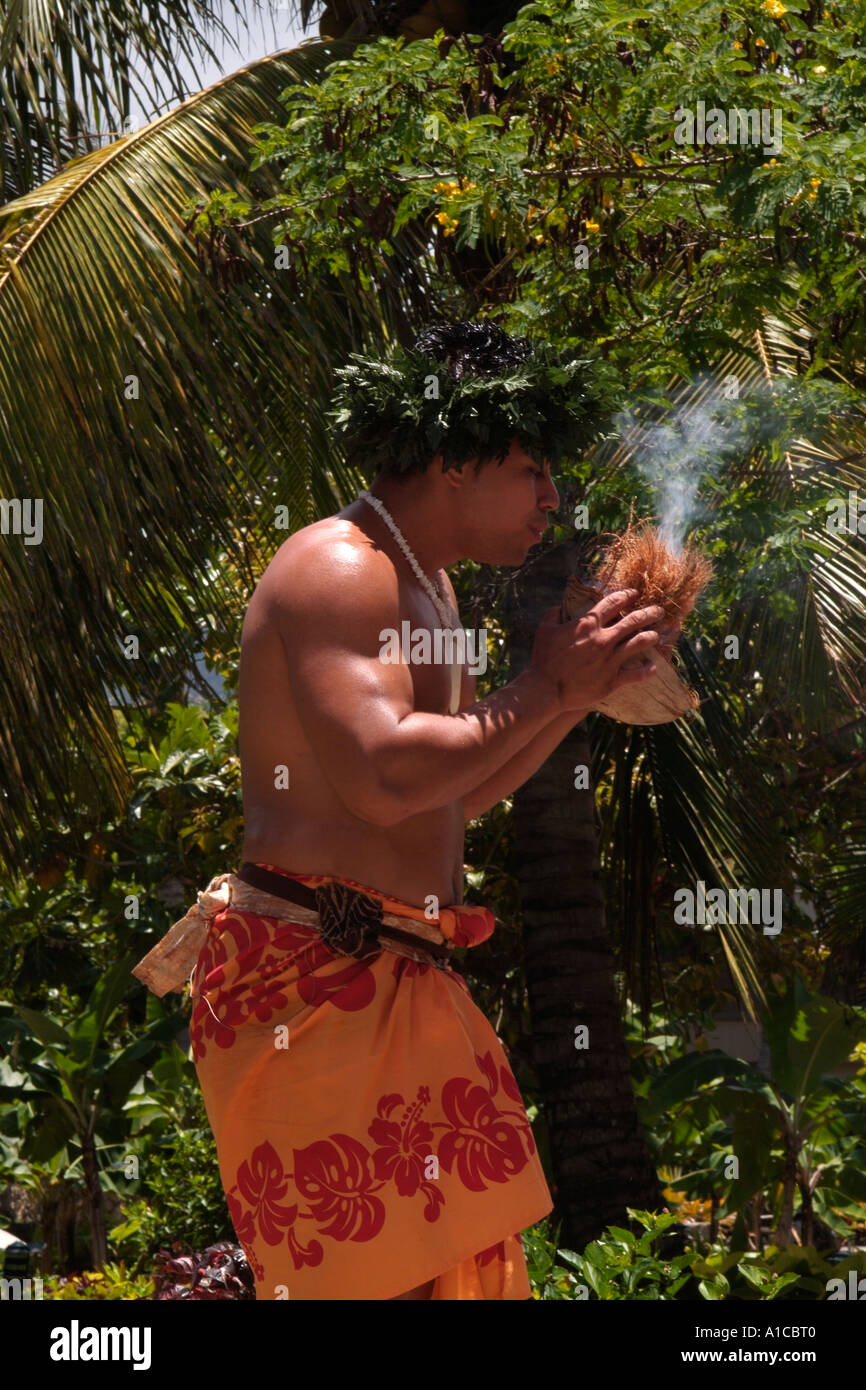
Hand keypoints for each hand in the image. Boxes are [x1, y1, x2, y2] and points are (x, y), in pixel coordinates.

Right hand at [528, 588, 663, 712]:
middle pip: (633, 621)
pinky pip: (636, 674)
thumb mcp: (544, 631)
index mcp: (588, 624)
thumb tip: (557, 607)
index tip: (634, 594)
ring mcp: (610, 660)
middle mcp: (603, 639)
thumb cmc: (543, 659)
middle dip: (649, 613)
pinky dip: (647, 670)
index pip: (613, 603)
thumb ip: (553, 615)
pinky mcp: (612, 680)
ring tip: (657, 634)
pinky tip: (653, 666)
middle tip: (658, 611)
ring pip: (639, 643)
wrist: (546, 689)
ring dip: (651, 636)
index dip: (626, 595)